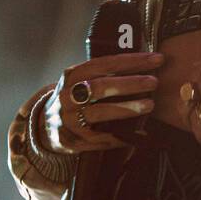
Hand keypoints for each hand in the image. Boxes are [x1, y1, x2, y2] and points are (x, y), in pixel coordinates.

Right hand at [49, 52, 164, 152]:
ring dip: (126, 109)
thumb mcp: (81, 81)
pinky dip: (120, 137)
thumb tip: (145, 63)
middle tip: (154, 82)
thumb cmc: (74, 98)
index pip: (104, 63)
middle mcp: (67, 95)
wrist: (44, 126)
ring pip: (99, 113)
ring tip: (149, 106)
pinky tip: (139, 134)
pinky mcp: (71, 141)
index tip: (156, 59)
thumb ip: (105, 73)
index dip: (132, 61)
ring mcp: (67, 119)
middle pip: (100, 87)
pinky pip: (100, 139)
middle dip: (129, 83)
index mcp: (72, 75)